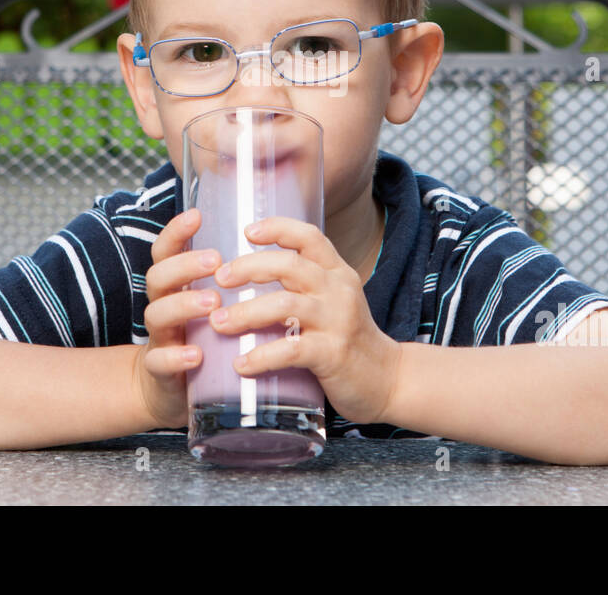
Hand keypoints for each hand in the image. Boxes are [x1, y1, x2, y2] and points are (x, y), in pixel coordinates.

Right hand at [133, 207, 223, 429]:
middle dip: (185, 265)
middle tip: (215, 261)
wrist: (172, 393)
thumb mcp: (215, 306)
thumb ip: (233, 280)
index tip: (197, 214)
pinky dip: (176, 357)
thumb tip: (275, 244)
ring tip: (213, 302)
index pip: (168, 252)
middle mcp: (163, 307)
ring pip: (157, 315)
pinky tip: (196, 355)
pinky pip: (159, 362)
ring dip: (184, 306)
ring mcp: (160, 339)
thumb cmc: (204, 339)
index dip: (176, 231)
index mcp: (177, 288)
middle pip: (158, 277)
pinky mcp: (160, 372)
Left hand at [208, 216, 402, 425]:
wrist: (389, 379)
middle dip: (249, 267)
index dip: (278, 228)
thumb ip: (303, 286)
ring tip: (218, 323)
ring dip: (245, 313)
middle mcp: (339, 291)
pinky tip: (241, 363)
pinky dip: (261, 356)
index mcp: (337, 273)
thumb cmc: (349, 339)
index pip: (309, 237)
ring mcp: (338, 321)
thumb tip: (247, 276)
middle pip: (290, 265)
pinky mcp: (333, 354)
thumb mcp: (334, 301)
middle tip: (219, 278)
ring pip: (285, 305)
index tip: (248, 231)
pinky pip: (291, 349)